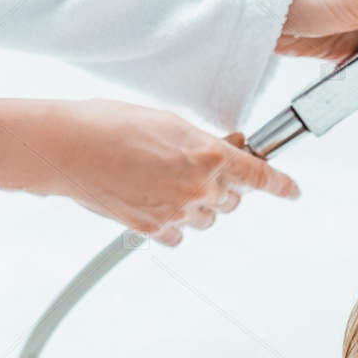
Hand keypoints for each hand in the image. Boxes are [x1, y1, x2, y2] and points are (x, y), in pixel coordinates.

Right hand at [0, 98, 298, 247]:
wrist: (65, 148)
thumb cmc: (112, 124)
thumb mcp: (170, 122)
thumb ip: (205, 142)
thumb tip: (229, 150)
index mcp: (209, 157)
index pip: (261, 177)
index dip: (282, 186)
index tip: (293, 191)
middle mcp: (199, 189)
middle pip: (233, 199)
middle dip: (222, 185)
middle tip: (194, 167)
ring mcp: (176, 213)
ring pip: (207, 218)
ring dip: (197, 204)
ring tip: (164, 181)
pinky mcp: (152, 229)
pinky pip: (178, 234)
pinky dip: (172, 222)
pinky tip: (152, 201)